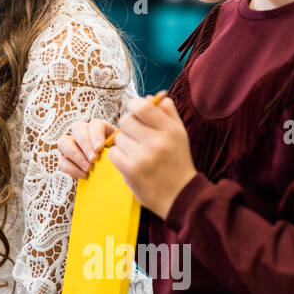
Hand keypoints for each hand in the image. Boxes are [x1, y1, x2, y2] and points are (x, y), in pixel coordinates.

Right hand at [56, 118, 116, 178]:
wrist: (114, 177)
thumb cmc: (120, 162)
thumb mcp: (123, 152)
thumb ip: (120, 148)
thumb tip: (117, 148)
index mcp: (100, 129)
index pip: (94, 124)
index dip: (95, 134)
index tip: (100, 148)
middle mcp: (84, 134)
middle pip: (77, 128)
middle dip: (84, 144)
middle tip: (94, 159)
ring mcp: (72, 146)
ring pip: (63, 142)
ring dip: (75, 155)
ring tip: (88, 168)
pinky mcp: (66, 161)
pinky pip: (62, 161)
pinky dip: (72, 169)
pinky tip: (85, 175)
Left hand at [105, 95, 197, 218]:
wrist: (180, 196)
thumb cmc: (177, 162)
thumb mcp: (180, 135)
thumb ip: (168, 114)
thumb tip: (151, 96)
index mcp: (170, 130)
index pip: (142, 106)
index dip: (134, 107)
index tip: (135, 113)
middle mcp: (158, 141)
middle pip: (126, 120)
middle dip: (128, 128)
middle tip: (136, 137)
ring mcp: (143, 156)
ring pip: (118, 137)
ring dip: (123, 144)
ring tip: (136, 153)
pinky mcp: (131, 170)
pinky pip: (113, 153)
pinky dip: (118, 157)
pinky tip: (130, 163)